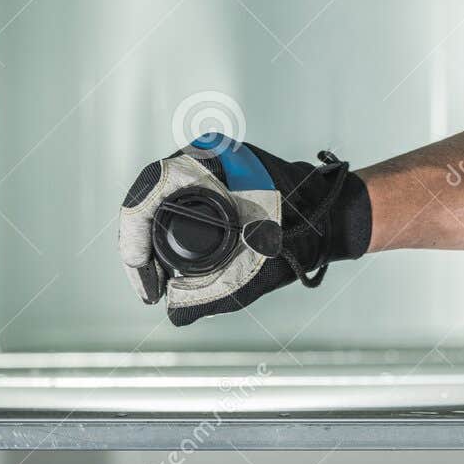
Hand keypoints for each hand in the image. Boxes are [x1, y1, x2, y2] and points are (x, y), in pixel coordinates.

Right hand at [118, 139, 371, 326]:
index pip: (142, 202)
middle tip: (150, 288)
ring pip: (161, 200)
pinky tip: (174, 260)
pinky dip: (173, 229)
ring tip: (158, 281)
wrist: (330, 214)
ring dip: (156, 239)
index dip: (133, 250)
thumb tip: (171, 311)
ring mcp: (207, 160)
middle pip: (148, 200)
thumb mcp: (248, 272)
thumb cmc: (297, 235)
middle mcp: (200, 153)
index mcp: (202, 162)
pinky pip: (179, 200)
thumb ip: (206, 296)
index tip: (146, 288)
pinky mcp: (215, 173)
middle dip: (143, 248)